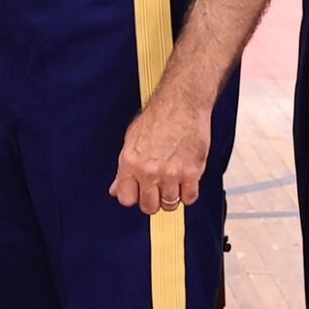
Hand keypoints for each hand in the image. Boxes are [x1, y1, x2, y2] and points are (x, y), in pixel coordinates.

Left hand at [111, 86, 210, 213]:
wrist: (182, 103)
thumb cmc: (158, 116)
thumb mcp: (131, 140)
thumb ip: (124, 169)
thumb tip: (116, 189)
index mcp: (130, 162)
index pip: (126, 199)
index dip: (134, 197)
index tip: (140, 193)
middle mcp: (149, 171)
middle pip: (149, 206)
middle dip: (153, 201)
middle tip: (158, 190)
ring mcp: (171, 173)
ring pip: (170, 204)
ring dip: (172, 196)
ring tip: (173, 182)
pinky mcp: (191, 172)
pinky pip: (189, 198)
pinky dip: (188, 193)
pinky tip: (185, 181)